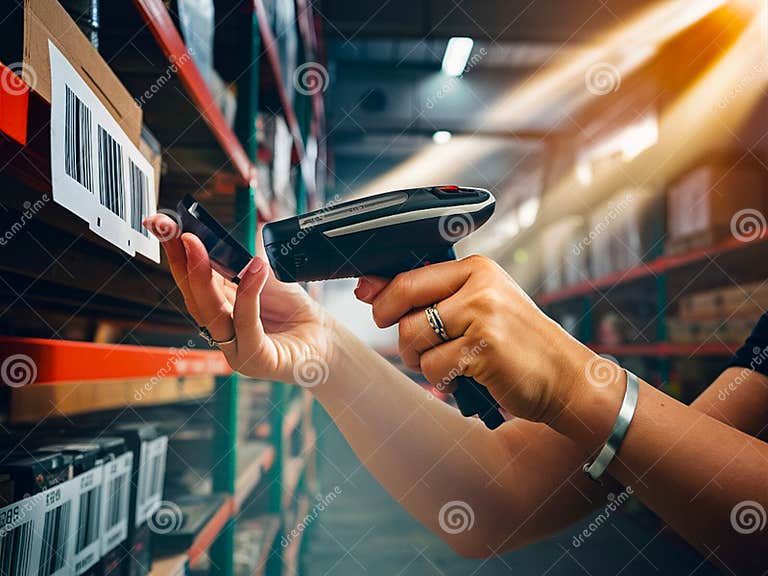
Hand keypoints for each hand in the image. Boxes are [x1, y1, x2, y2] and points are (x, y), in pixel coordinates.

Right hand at [144, 214, 333, 384]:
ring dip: (204, 277)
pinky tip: (254, 270)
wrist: (327, 342)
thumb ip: (242, 263)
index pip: (191, 282)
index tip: (162, 224)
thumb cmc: (295, 313)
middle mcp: (221, 332)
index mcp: (219, 311)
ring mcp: (235, 350)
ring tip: (199, 245)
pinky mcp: (256, 360)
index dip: (175, 254)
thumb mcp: (266, 279)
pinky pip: (246, 326)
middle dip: (181, 261)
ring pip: (212, 313)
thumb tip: (219, 234)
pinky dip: (249, 296)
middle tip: (177, 231)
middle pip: (194, 297)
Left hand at [355, 255, 598, 421]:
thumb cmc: (517, 343)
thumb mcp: (481, 306)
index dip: (382, 297)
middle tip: (418, 348)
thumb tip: (367, 291)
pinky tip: (469, 376)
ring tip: (453, 363)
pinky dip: (444, 380)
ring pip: (413, 340)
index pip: (408, 277)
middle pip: (402, 308)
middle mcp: (478, 285)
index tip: (376, 309)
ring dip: (423, 361)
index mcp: (476, 269)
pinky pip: (433, 368)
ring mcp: (482, 315)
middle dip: (400, 334)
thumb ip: (432, 297)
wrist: (566, 376)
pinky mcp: (484, 348)